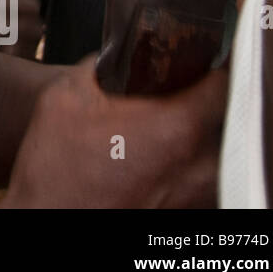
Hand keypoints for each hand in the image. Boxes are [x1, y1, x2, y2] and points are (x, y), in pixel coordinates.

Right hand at [1, 61, 226, 207]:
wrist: (49, 218)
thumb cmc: (57, 169)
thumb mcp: (67, 97)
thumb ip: (99, 66)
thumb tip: (117, 53)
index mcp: (177, 129)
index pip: (224, 84)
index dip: (210, 66)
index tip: (198, 60)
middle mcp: (200, 167)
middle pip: (223, 120)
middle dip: (199, 104)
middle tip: (170, 95)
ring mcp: (198, 197)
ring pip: (214, 153)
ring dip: (193, 139)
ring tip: (157, 132)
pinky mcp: (188, 215)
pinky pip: (200, 181)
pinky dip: (183, 168)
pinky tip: (151, 162)